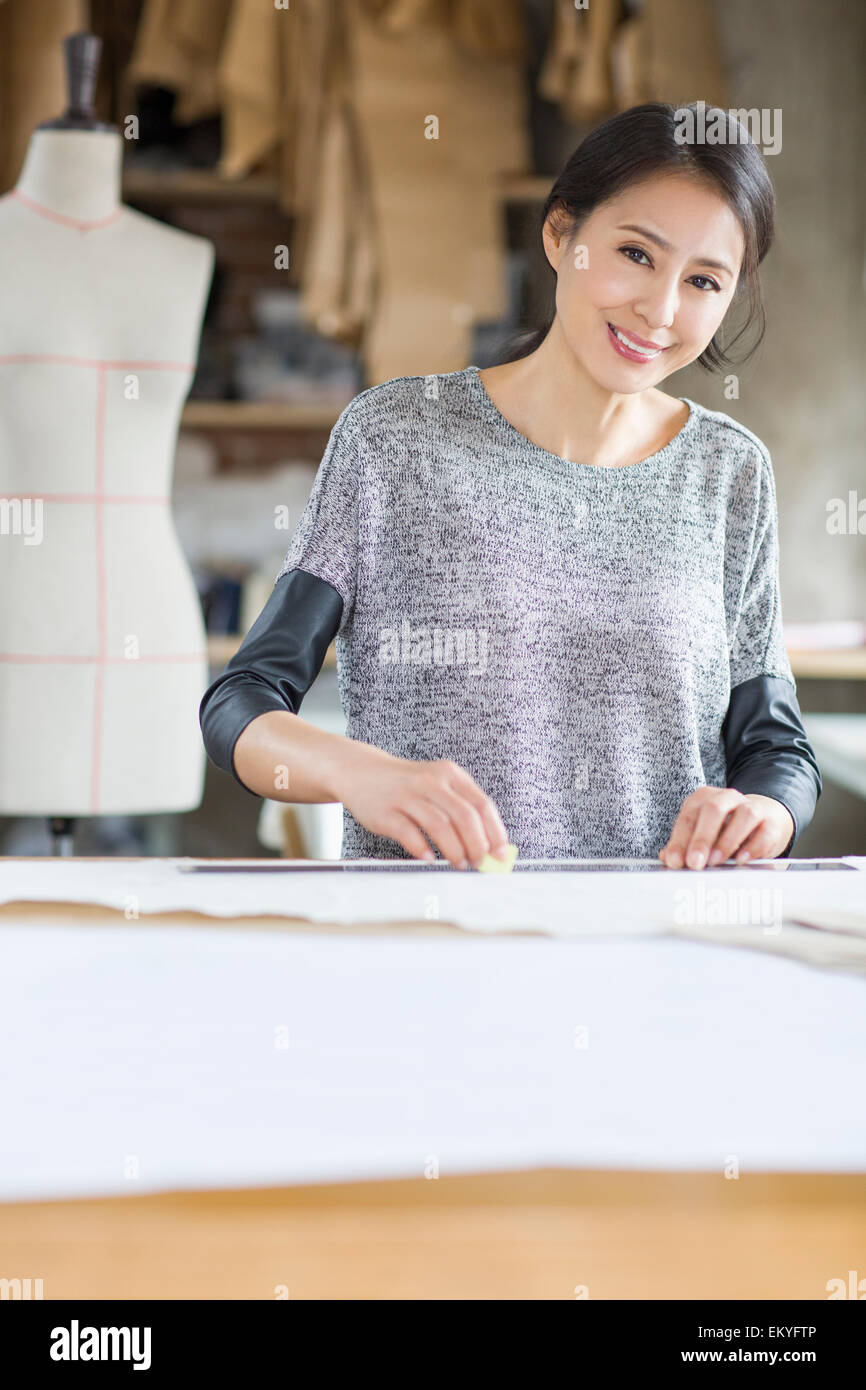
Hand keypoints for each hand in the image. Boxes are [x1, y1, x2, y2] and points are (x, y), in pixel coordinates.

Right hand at [338, 748, 510, 869]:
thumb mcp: (438, 784)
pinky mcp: (385, 811)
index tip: (500, 854)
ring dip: (454, 850)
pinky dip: (422, 849)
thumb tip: (488, 845)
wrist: (361, 771)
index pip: (482, 804)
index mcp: (450, 774)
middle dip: (477, 846)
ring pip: (440, 825)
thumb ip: (461, 808)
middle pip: (464, 816)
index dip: (495, 832)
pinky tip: (429, 858)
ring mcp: (406, 795)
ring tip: (458, 863)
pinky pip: (408, 832)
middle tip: (478, 862)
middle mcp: (430, 781)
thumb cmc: (407, 785)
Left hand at [659, 787, 794, 868]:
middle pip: (713, 810)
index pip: (688, 817)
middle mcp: (727, 798)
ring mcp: (752, 807)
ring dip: (727, 841)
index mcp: (704, 799)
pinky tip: (741, 860)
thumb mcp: (703, 834)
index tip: (674, 861)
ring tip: (716, 861)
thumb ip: (685, 846)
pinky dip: (752, 848)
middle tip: (694, 863)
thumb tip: (669, 859)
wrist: (764, 818)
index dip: (679, 840)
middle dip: (701, 838)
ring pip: (743, 816)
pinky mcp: (771, 822)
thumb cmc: (727, 828)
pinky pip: (764, 832)